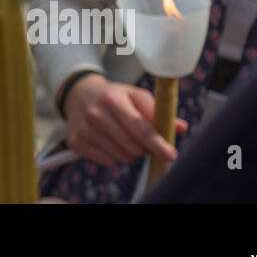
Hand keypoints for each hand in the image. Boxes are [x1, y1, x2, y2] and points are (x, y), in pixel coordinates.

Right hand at [62, 73, 186, 167]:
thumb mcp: (134, 96)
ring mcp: (84, 129)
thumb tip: (181, 127)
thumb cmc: (114, 96)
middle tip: (143, 139)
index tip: (171, 155)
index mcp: (112, 98)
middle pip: (134, 147)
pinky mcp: (76, 142)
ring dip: (130, 153)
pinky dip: (114, 156)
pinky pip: (108, 162)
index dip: (158, 144)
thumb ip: (157, 111)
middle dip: (144, 147)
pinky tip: (109, 142)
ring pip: (122, 157)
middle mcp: (96, 113)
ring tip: (124, 138)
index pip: (140, 128)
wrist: (79, 95)